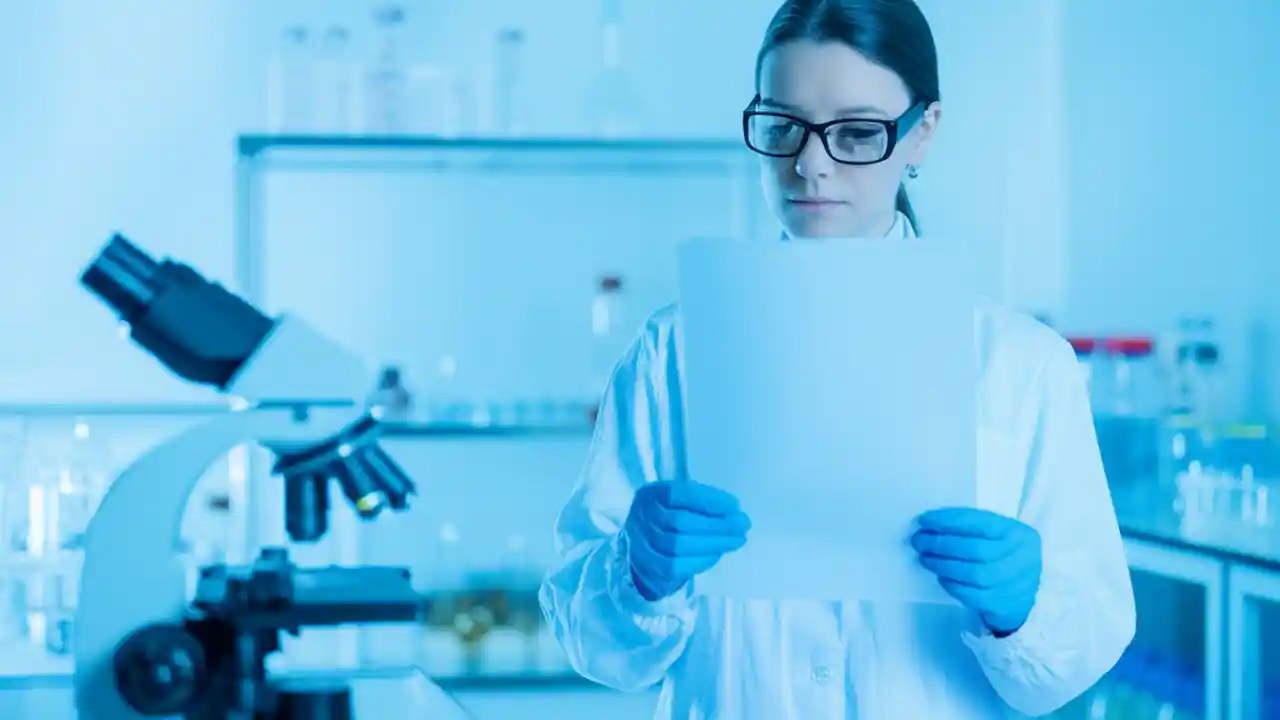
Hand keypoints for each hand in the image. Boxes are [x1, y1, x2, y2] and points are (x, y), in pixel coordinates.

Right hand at [623, 480, 750, 601]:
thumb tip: (733, 513)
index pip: (678, 493)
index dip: (708, 499)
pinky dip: (701, 560)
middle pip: (681, 521)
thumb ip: (698, 502)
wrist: (641, 548)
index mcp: (651, 494)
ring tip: (737, 540)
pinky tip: (717, 554)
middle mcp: (643, 518)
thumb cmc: (667, 518)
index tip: (734, 505)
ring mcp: (644, 544)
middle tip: (742, 525)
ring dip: (714, 543)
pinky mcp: (651, 568)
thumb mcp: (676, 501)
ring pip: (680, 545)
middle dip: (717, 524)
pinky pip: (677, 566)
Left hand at [912, 508, 1041, 635]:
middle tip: (919, 541)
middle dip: (941, 544)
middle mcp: (1023, 558)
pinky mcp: (1004, 605)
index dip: (950, 520)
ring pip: (974, 574)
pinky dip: (952, 585)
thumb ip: (973, 528)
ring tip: (925, 558)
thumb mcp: (999, 536)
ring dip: (943, 564)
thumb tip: (931, 524)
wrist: (1024, 594)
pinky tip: (941, 577)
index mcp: (1019, 534)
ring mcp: (1016, 584)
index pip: (982, 522)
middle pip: (976, 549)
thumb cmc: (1003, 557)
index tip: (924, 520)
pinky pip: (973, 596)